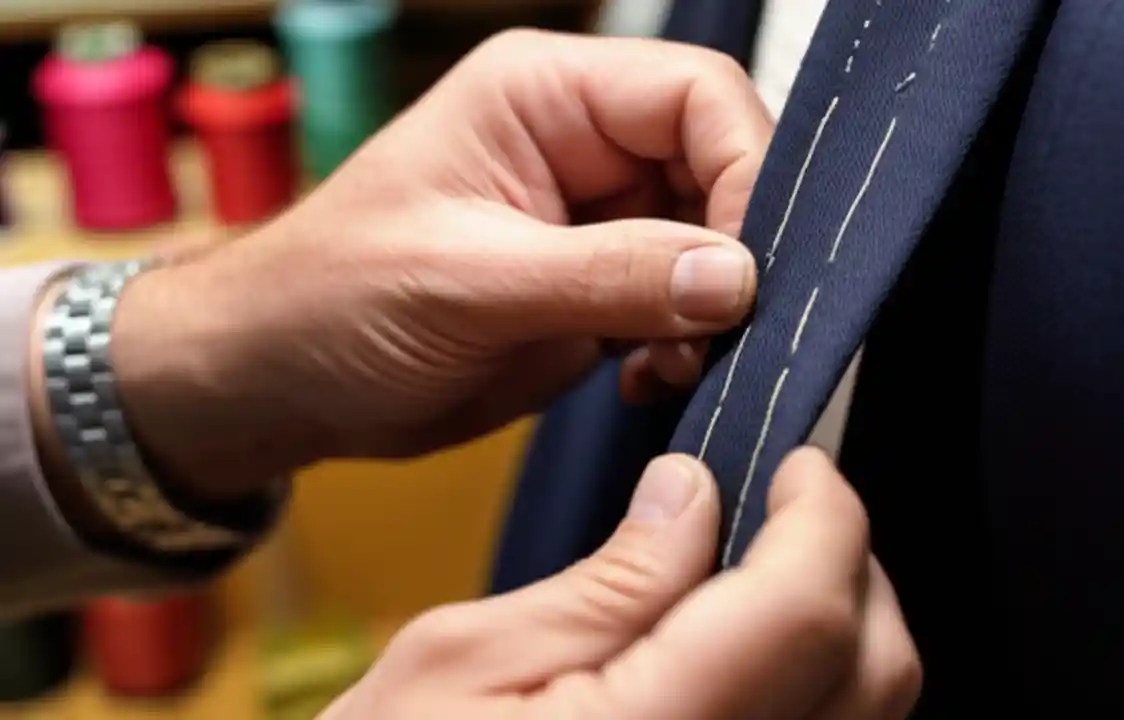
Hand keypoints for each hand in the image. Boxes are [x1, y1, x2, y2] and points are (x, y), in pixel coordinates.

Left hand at [66, 30, 770, 499]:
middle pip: (721, 168)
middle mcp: (583, 147)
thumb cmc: (329, 300)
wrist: (281, 384)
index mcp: (546, 96)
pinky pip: (685, 306)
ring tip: (670, 365)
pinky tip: (646, 380)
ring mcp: (596, 223)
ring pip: (714, 244)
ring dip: (714, 312)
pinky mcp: (599, 292)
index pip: (697, 95)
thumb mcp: (467, 281)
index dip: (744, 169)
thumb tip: (735, 276)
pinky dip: (688, 348)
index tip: (749, 264)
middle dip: (734, 251)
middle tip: (719, 329)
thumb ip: (608, 274)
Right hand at [321, 448, 921, 719]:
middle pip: (875, 668)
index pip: (807, 611)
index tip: (797, 465)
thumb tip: (697, 493)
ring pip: (870, 714)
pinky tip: (746, 653)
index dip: (825, 514)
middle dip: (847, 561)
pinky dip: (817, 685)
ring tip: (759, 573)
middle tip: (779, 506)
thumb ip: (608, 582)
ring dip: (840, 624)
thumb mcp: (463, 659)